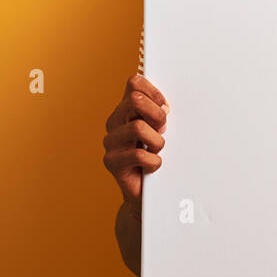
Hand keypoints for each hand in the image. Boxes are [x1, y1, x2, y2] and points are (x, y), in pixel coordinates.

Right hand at [103, 74, 168, 220]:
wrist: (146, 193)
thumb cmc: (155, 157)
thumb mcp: (159, 131)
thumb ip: (159, 114)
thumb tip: (165, 106)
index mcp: (125, 110)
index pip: (134, 83)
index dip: (154, 92)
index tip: (166, 108)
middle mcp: (114, 123)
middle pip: (135, 100)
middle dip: (157, 115)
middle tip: (163, 130)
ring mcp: (111, 142)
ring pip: (137, 127)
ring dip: (157, 141)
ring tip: (157, 151)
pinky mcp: (112, 162)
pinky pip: (138, 155)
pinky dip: (153, 161)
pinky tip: (153, 165)